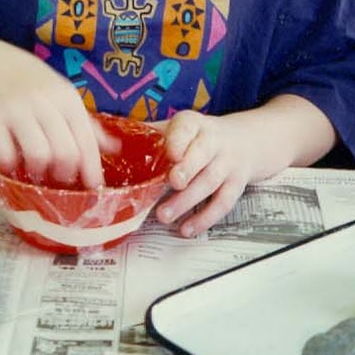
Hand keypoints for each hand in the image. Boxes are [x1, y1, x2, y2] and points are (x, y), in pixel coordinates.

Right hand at [0, 41, 105, 188]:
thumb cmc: (34, 85)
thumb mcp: (64, 96)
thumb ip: (87, 124)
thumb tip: (115, 148)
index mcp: (67, 99)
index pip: (86, 140)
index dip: (92, 169)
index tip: (94, 188)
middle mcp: (45, 103)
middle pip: (65, 152)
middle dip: (66, 173)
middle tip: (60, 177)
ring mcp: (17, 111)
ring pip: (39, 155)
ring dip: (39, 170)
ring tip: (37, 168)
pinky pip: (6, 155)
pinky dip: (11, 166)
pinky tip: (13, 162)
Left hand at [153, 108, 290, 237]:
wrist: (249, 141)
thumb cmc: (201, 138)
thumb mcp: (181, 128)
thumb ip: (150, 134)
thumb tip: (104, 139)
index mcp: (194, 124)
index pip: (187, 128)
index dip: (179, 140)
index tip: (170, 153)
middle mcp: (214, 141)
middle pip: (202, 155)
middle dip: (188, 169)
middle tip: (172, 183)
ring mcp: (228, 164)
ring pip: (210, 182)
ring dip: (188, 200)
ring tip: (165, 216)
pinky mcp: (236, 184)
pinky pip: (223, 202)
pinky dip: (205, 218)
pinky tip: (187, 229)